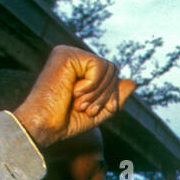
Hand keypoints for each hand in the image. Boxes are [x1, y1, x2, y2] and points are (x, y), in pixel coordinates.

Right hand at [12, 45, 135, 149]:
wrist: (45, 126)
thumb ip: (115, 97)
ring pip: (108, 68)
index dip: (112, 95)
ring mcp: (69, 53)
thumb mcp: (99, 110)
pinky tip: (74, 93)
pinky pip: (99, 67)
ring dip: (99, 94)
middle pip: (113, 69)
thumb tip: (134, 82)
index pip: (112, 74)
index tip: (96, 111)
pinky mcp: (66, 55)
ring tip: (80, 104)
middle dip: (107, 95)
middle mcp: (74, 57)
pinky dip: (92, 86)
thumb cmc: (67, 121)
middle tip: (87, 109)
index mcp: (80, 68)